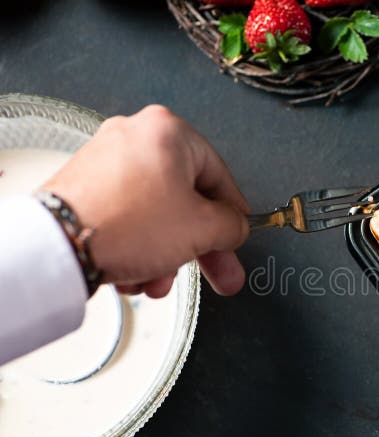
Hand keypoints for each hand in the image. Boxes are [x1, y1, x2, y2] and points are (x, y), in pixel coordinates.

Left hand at [42, 105, 249, 296]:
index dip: (233, 214)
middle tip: (216, 268)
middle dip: (199, 244)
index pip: (219, 176)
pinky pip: (128, 217)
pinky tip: (136, 272)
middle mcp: (135, 137)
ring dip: (166, 253)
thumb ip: (232, 226)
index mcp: (168, 131)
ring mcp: (107, 160)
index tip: (236, 233)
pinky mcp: (86, 185)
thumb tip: (234, 228)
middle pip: (185, 199)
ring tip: (160, 279)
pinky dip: (137, 246)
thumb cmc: (124, 225)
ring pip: (156, 213)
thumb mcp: (203, 229)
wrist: (60, 246)